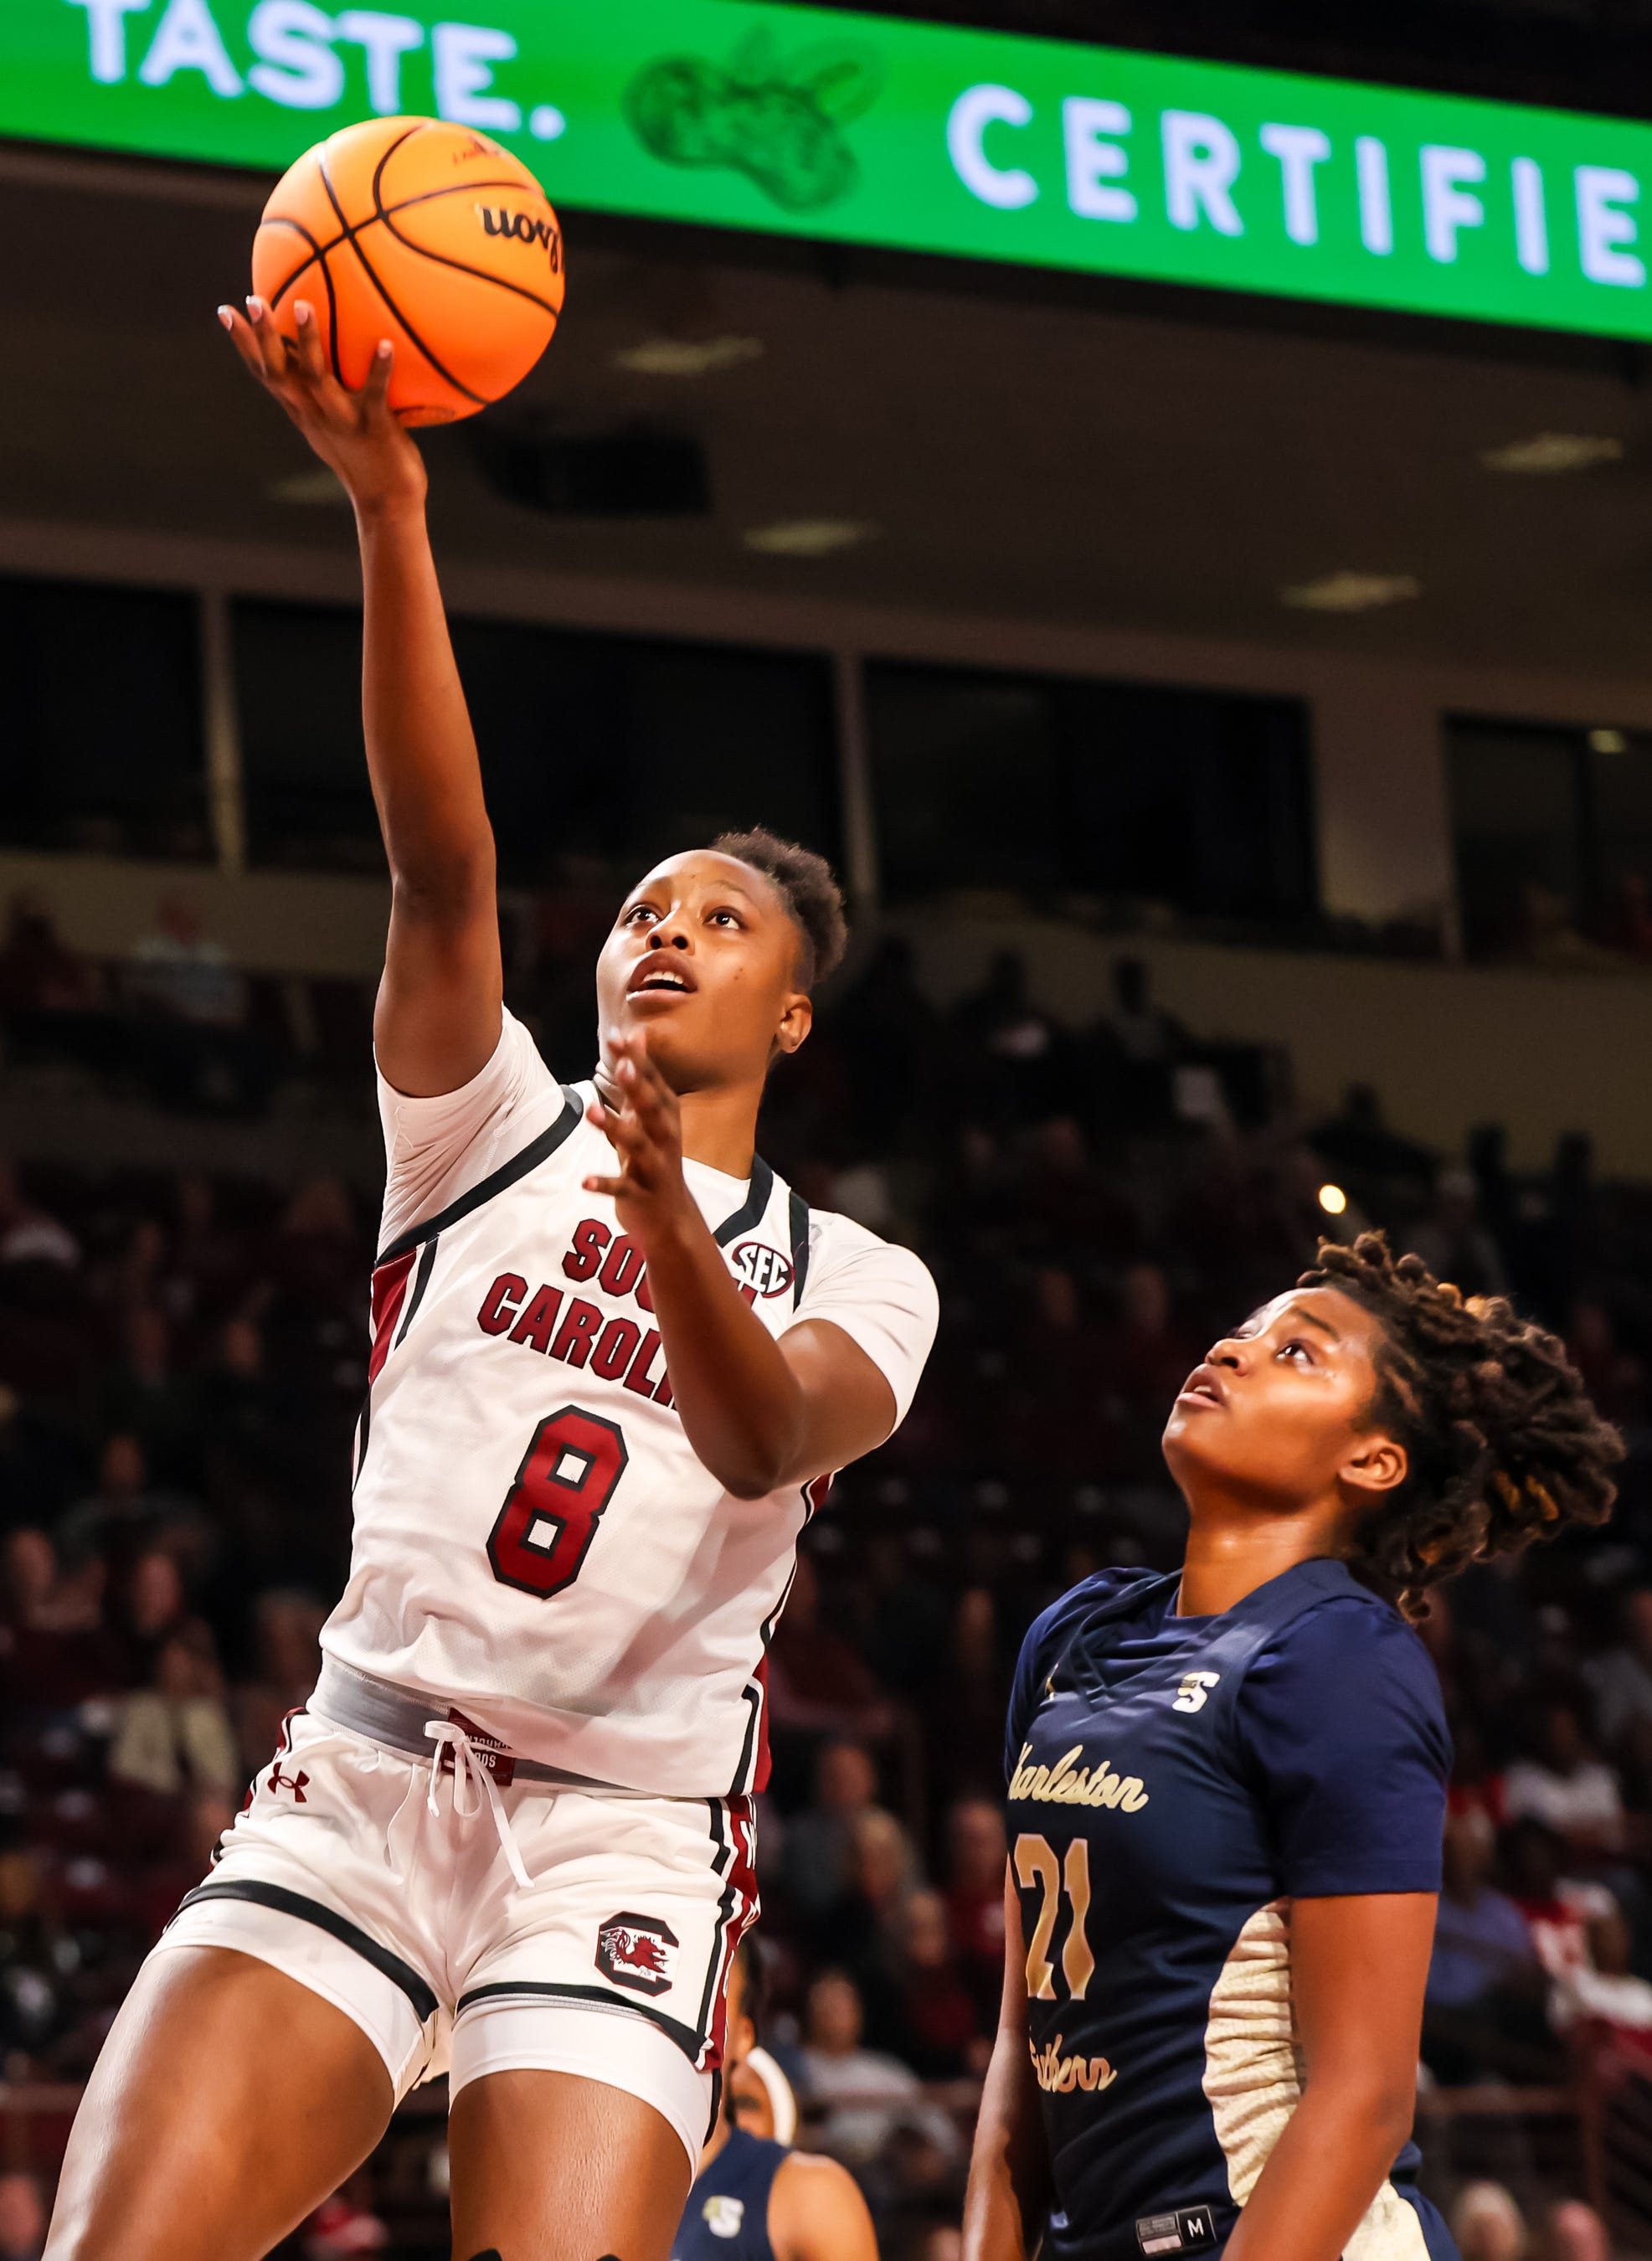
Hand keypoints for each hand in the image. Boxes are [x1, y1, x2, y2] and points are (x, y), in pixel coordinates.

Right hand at [217, 295, 427, 519]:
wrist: (387, 504)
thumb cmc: (366, 460)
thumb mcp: (333, 426)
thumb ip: (322, 395)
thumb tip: (318, 360)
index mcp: (302, 412)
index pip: (265, 373)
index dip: (243, 343)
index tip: (225, 310)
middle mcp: (314, 414)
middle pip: (279, 371)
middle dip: (262, 336)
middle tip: (253, 298)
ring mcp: (341, 420)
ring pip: (316, 377)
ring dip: (309, 342)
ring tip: (304, 306)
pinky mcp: (372, 427)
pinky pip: (373, 392)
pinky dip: (379, 368)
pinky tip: (386, 343)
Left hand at [583, 1030, 693, 1247]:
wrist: (671, 1218)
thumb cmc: (656, 1157)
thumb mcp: (651, 1117)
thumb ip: (642, 1078)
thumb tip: (636, 1035)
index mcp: (667, 1118)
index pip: (655, 1083)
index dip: (638, 1061)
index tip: (619, 1037)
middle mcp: (665, 1139)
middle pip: (653, 1110)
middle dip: (639, 1088)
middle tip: (621, 1066)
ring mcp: (655, 1167)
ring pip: (637, 1145)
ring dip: (615, 1128)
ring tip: (592, 1111)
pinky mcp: (642, 1195)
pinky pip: (623, 1188)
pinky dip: (604, 1185)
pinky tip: (585, 1181)